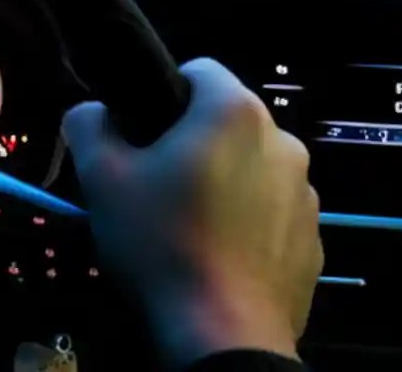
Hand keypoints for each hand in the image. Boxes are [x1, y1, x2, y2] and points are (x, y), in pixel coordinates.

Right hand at [62, 58, 321, 368]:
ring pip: (252, 168)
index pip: (199, 69)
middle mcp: (283, 142)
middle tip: (152, 183)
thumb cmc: (161, 241)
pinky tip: (216, 255)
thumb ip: (88, 125)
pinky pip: (272, 214)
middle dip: (192, 142)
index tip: (140, 132)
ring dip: (223, 182)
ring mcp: (306, 194)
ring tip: (185, 225)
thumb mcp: (101, 178)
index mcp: (234, 112)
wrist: (221, 331)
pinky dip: (247, 223)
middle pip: (226, 122)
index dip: (162, 93)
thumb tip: (91, 113)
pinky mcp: (314, 240)